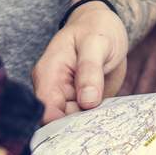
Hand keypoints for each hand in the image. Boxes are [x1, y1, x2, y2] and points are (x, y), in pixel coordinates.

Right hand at [31, 2, 128, 122]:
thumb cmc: (96, 28)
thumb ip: (90, 70)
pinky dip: (98, 121)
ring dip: (91, 125)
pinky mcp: (83, 104)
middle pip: (59, 123)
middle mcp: (53, 90)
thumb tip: (87, 102)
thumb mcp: (96, 43)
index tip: (86, 126)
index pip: (45, 110)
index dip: (61, 123)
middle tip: (102, 125)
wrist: (105, 27)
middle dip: (79, 127)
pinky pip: (88, 120)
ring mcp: (68, 99)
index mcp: (47, 74)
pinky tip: (110, 117)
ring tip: (108, 119)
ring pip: (74, 125)